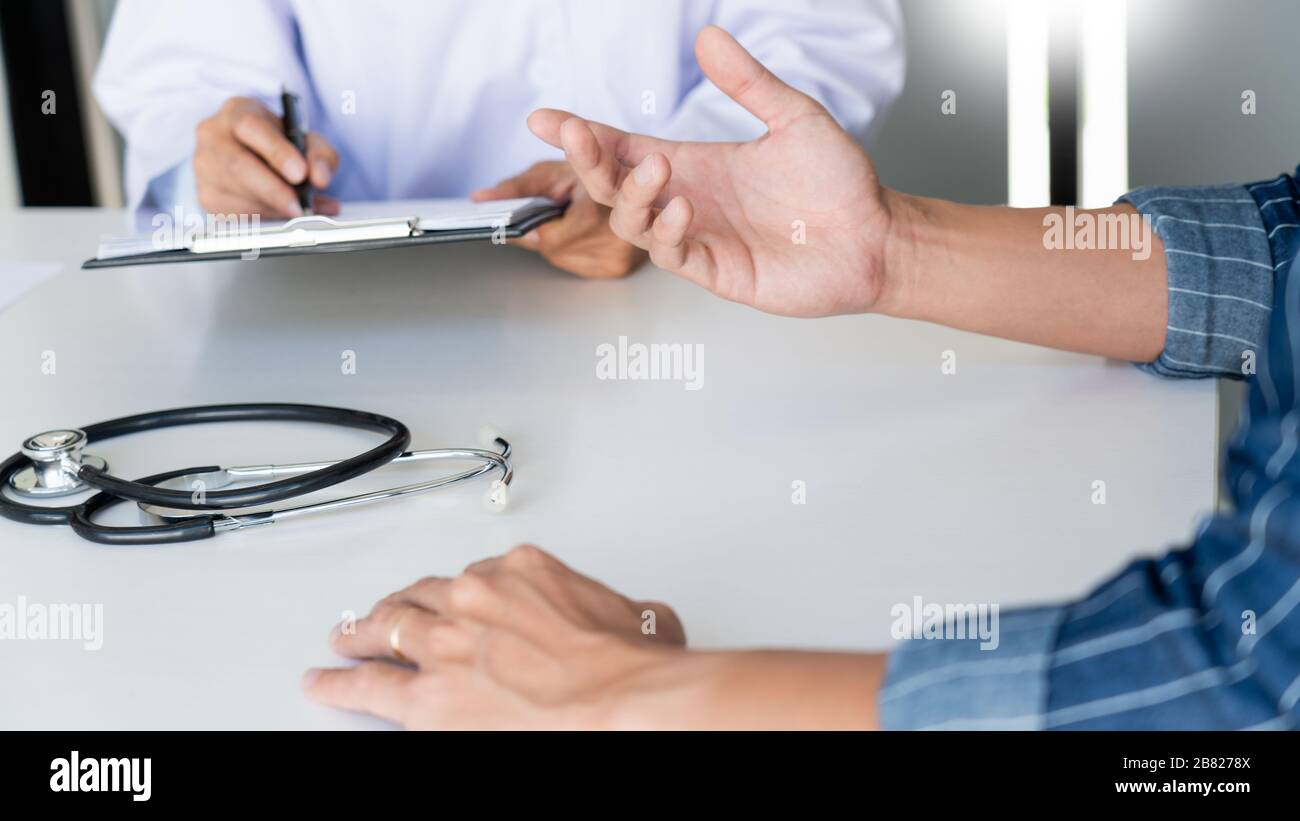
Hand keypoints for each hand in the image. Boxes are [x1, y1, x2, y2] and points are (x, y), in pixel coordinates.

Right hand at [194, 96, 339, 217]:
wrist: (254, 155)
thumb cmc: (279, 145)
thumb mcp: (306, 141)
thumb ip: (320, 155)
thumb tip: (320, 178)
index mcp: (237, 112)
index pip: (250, 127)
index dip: (276, 152)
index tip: (300, 174)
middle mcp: (213, 135)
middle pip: (236, 165)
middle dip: (272, 190)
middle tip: (299, 206)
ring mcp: (204, 166)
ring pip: (234, 193)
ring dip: (271, 208)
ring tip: (297, 211)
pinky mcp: (206, 195)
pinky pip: (232, 213)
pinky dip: (262, 219)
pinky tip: (279, 215)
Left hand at [303, 544, 685, 728]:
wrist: (615, 702)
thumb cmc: (628, 668)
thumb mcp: (640, 617)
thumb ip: (614, 611)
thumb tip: (639, 620)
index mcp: (523, 570)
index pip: (479, 576)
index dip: (466, 596)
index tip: (465, 607)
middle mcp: (476, 597)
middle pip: (425, 594)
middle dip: (403, 603)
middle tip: (385, 612)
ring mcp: (446, 642)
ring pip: (387, 627)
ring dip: (361, 632)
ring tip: (343, 638)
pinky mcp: (427, 694)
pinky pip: (368, 686)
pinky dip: (338, 682)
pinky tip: (323, 682)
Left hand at [471, 161, 646, 278]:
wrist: (651, 177)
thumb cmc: (606, 165)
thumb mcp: (560, 168)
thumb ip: (519, 186)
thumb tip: (481, 200)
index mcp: (596, 210)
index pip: (543, 235)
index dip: (527, 226)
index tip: (513, 219)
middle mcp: (612, 240)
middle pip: (552, 249)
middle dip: (546, 230)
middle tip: (554, 210)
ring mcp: (616, 258)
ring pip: (563, 259)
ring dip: (560, 242)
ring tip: (572, 218)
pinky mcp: (619, 269)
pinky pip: (580, 266)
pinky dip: (574, 251)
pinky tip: (582, 232)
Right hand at [527, 26, 897, 317]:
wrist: (875, 236)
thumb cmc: (837, 184)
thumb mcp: (793, 118)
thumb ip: (748, 83)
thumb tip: (709, 37)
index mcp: (694, 162)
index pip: (622, 147)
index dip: (583, 134)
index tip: (544, 118)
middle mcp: (686, 198)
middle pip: (613, 183)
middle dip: (588, 160)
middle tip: (577, 135)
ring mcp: (698, 237)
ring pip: (632, 221)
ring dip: (632, 194)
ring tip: (655, 169)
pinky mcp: (716, 270)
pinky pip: (671, 254)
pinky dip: (667, 231)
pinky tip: (681, 208)